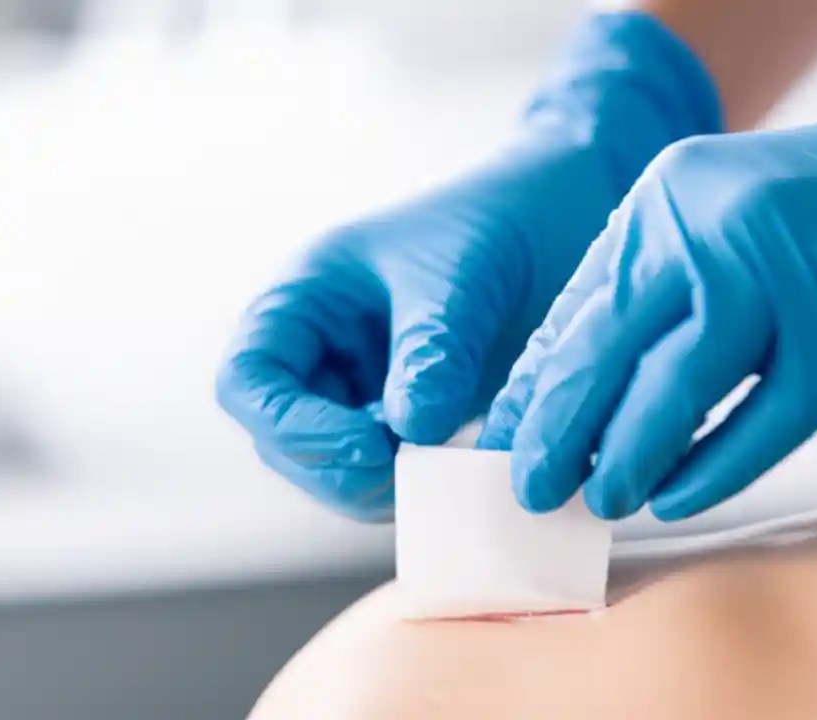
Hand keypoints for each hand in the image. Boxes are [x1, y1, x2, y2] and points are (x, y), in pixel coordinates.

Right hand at [216, 13, 719, 520]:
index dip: (290, 426)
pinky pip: (396, 469)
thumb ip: (432, 352)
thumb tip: (412, 431)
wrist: (567, 216)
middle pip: (285, 441)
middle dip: (341, 468)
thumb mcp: (461, 279)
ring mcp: (365, 389)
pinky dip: (424, 482)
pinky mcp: (413, 418)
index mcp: (305, 300)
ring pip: (338, 468)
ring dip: (383, 485)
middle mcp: (322, 352)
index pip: (249, 380)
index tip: (368, 446)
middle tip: (417, 473)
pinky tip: (469, 469)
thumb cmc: (501, 221)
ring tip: (451, 468)